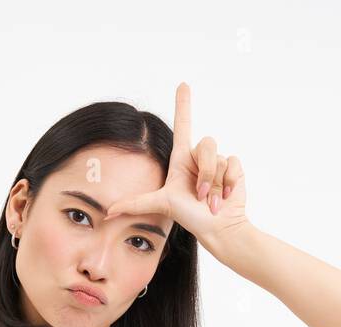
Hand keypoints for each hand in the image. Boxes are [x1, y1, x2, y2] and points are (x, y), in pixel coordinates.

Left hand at [103, 81, 248, 248]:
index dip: (183, 105)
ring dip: (214, 183)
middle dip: (204, 173)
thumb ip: (135, 204)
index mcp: (181, 159)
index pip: (183, 125)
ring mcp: (217, 162)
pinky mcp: (233, 168)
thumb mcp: (161, 204)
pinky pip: (232, 163)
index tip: (183, 84)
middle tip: (200, 195)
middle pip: (205, 145)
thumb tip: (107, 213)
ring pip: (218, 157)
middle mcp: (198, 157)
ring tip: (212, 201)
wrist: (218, 228)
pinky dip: (228, 182)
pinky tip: (226, 196)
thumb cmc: (191, 217)